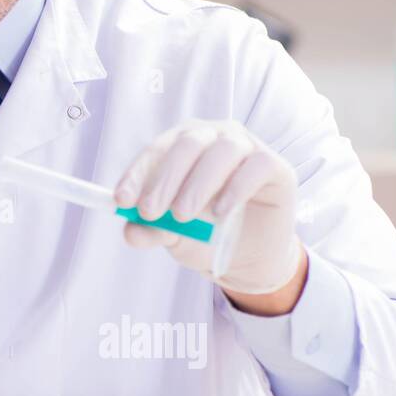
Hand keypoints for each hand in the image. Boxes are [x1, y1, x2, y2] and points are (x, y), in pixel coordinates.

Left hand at [113, 119, 302, 297]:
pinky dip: (235, 189)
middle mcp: (214, 137)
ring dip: (198, 183)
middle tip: (150, 212)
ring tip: (183, 215)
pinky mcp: (274, 165)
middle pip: (187, 144)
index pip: (155, 150)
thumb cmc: (206, 235)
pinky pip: (255, 165)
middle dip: (164, 179)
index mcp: (182, 145)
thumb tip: (130, 230)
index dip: (136, 174)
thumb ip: (152, 230)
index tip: (122, 201)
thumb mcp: (174, 235)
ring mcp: (246, 147)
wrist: (248, 258)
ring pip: (222, 150)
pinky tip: (220, 213)